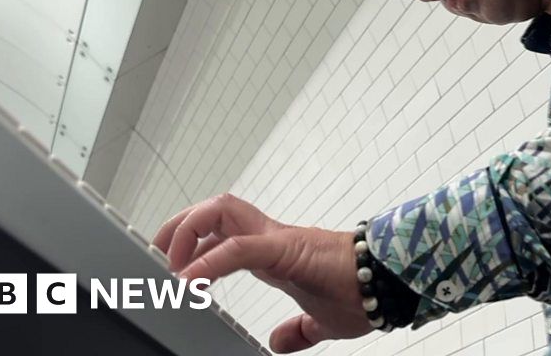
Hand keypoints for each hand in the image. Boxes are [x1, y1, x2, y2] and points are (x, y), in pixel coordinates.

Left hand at [153, 193, 373, 352]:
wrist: (391, 283)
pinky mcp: (286, 248)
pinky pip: (240, 247)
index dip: (192, 241)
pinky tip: (190, 281)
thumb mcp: (320, 320)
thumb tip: (279, 340)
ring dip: (187, 235)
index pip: (223, 229)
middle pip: (214, 210)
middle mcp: (271, 237)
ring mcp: (277, 239)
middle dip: (178, 228)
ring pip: (220, 212)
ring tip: (173, 269)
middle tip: (159, 260)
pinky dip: (209, 262)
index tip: (172, 268)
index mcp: (275, 251)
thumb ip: (298, 329)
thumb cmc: (362, 293)